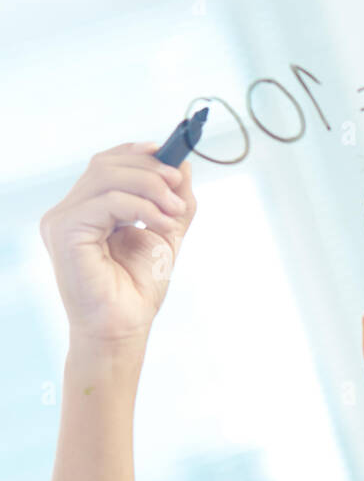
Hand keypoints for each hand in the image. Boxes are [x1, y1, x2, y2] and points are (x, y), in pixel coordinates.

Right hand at [39, 142, 197, 347]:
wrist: (123, 327)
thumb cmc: (137, 289)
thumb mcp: (165, 234)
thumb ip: (173, 202)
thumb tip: (183, 165)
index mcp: (87, 210)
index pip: (106, 165)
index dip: (137, 153)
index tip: (169, 153)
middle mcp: (69, 211)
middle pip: (106, 164)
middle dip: (149, 168)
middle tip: (178, 185)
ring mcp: (62, 220)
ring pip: (106, 177)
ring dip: (150, 187)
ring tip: (174, 210)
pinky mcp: (65, 230)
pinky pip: (107, 201)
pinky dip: (141, 206)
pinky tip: (160, 223)